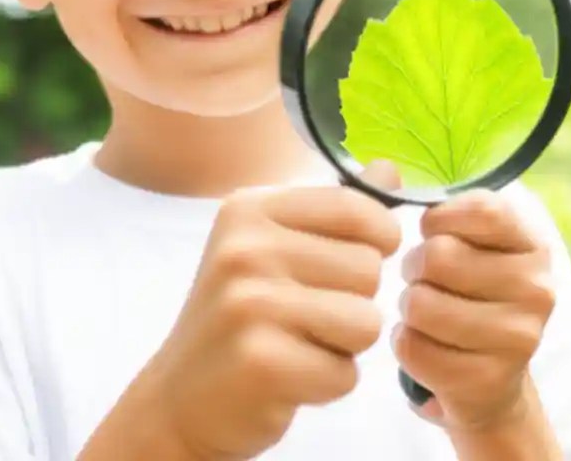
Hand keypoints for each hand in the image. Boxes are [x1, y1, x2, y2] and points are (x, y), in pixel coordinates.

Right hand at [141, 172, 401, 459]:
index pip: (357, 208)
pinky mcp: (261, 363)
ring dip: (344, 345)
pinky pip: (345, 372)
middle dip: (353, 302)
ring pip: (366, 322)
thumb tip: (390, 169)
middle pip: (369, 269)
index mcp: (249, 210)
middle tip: (303, 319)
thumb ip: (336, 211)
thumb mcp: (275, 249)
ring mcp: (249, 305)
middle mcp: (245, 249)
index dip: (376, 243)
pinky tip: (289, 380)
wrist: (180, 402)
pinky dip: (328, 384)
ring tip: (298, 346)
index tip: (343, 267)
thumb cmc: (240, 319)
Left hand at [393, 189, 555, 432]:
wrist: (490, 380)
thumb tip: (382, 169)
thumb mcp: (467, 245)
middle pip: (439, 256)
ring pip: (421, 304)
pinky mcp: (488, 379)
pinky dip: (406, 344)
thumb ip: (433, 205)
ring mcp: (519, 338)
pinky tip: (427, 345)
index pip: (482, 209)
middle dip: (415, 268)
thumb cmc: (467, 294)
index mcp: (533, 244)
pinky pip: (412, 347)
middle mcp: (538, 288)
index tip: (433, 231)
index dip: (439, 217)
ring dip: (408, 308)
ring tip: (425, 312)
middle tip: (425, 280)